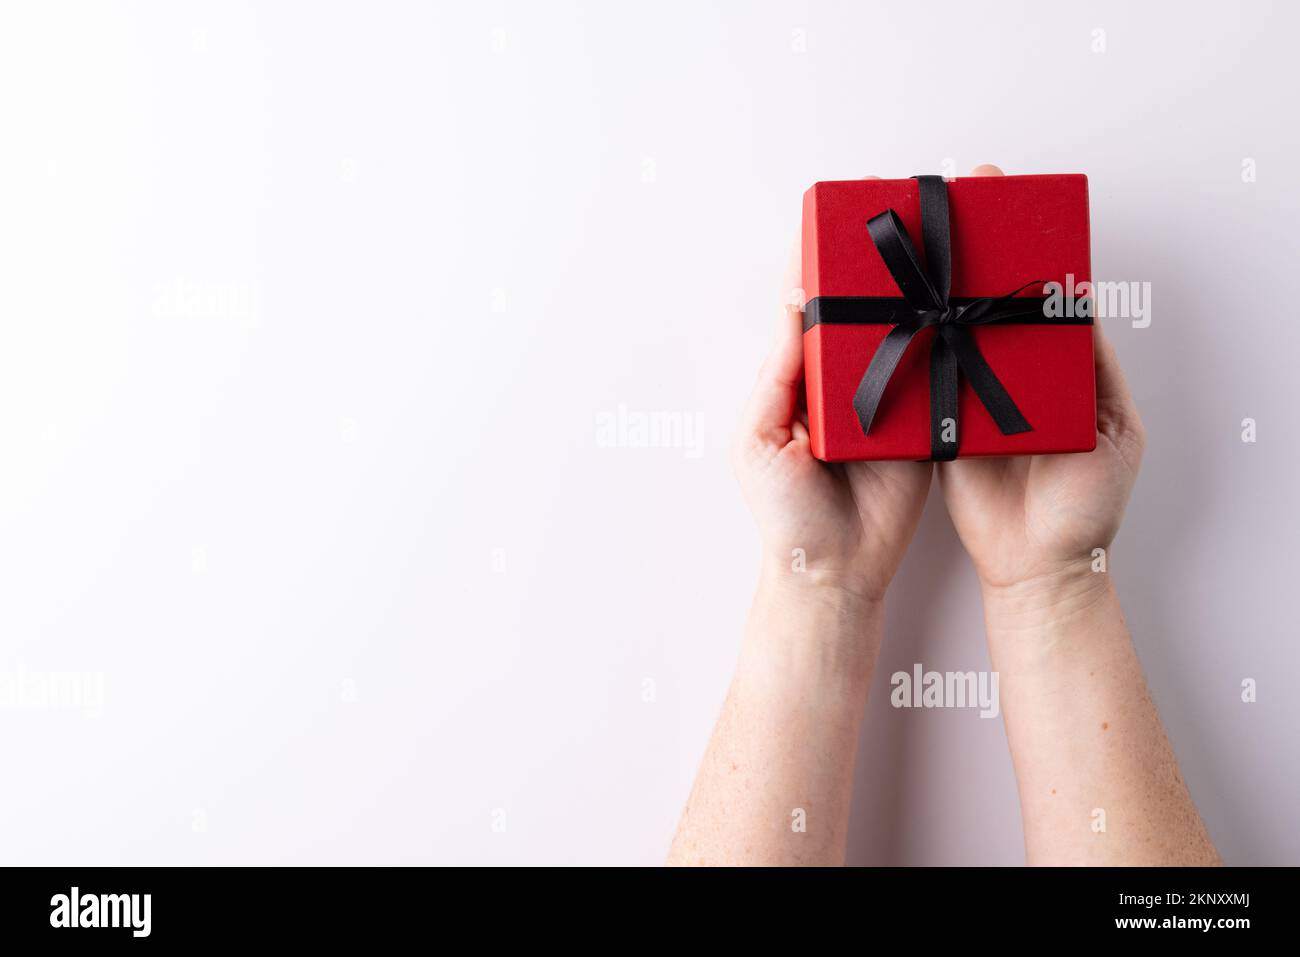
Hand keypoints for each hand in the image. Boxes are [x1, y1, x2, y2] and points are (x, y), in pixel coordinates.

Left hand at [733, 221, 931, 602]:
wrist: (836, 571)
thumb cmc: (785, 512)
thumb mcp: (759, 441)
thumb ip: (776, 377)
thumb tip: (793, 307)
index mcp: (802, 384)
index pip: (813, 317)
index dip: (823, 273)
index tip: (836, 226)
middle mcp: (847, 387)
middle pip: (865, 320)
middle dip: (879, 278)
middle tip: (900, 228)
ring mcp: (889, 404)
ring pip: (904, 343)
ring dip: (917, 306)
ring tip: (935, 259)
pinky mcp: (925, 428)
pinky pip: (939, 383)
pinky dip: (949, 353)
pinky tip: (962, 316)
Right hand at [938, 165, 1145, 595]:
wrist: (1039, 566)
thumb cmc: (1087, 506)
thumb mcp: (1114, 428)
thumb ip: (1095, 368)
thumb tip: (1080, 301)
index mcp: (1046, 367)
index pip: (1025, 292)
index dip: (1009, 244)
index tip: (992, 195)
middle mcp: (1001, 372)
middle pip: (976, 300)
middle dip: (957, 254)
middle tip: (941, 205)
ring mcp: (963, 396)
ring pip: (941, 332)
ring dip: (922, 294)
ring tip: (904, 249)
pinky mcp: (931, 427)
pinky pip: (915, 383)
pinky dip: (900, 353)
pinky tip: (885, 317)